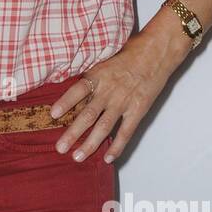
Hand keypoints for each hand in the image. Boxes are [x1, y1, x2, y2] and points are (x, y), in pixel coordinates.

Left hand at [47, 22, 190, 162]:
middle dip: (73, 133)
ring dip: (90, 144)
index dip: (65, 102)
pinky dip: (117, 146)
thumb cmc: (129, 52)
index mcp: (98, 76)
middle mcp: (109, 91)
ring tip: (77, 157)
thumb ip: (91, 77)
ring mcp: (124, 102)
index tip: (53, 114)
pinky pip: (126, 132)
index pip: (78, 90)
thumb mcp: (104, 59)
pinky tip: (108, 158)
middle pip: (88, 115)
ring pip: (104, 127)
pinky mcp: (138, 110)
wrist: (157, 52)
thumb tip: (73, 92)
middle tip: (60, 148)